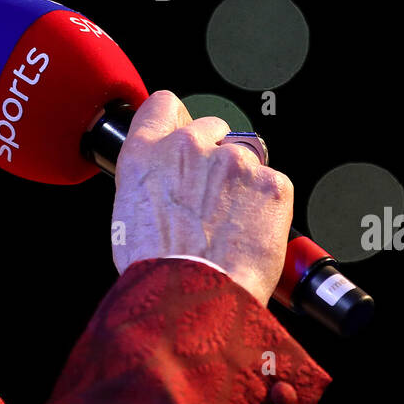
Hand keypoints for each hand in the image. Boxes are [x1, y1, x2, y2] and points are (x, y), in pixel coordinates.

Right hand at [111, 90, 292, 307]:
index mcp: (147, 154)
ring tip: (231, 224)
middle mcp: (189, 147)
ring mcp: (233, 161)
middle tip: (212, 196)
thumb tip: (165, 186)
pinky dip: (267, 206)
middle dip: (214, 155)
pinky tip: (250, 233)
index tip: (183, 130)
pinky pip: (273, 184)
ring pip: (245, 158)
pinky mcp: (270, 182)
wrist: (193, 297)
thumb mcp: (130, 216)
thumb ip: (151, 183)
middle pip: (211, 128)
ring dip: (241, 183)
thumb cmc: (157, 270)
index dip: (176, 119)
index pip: (163, 106)